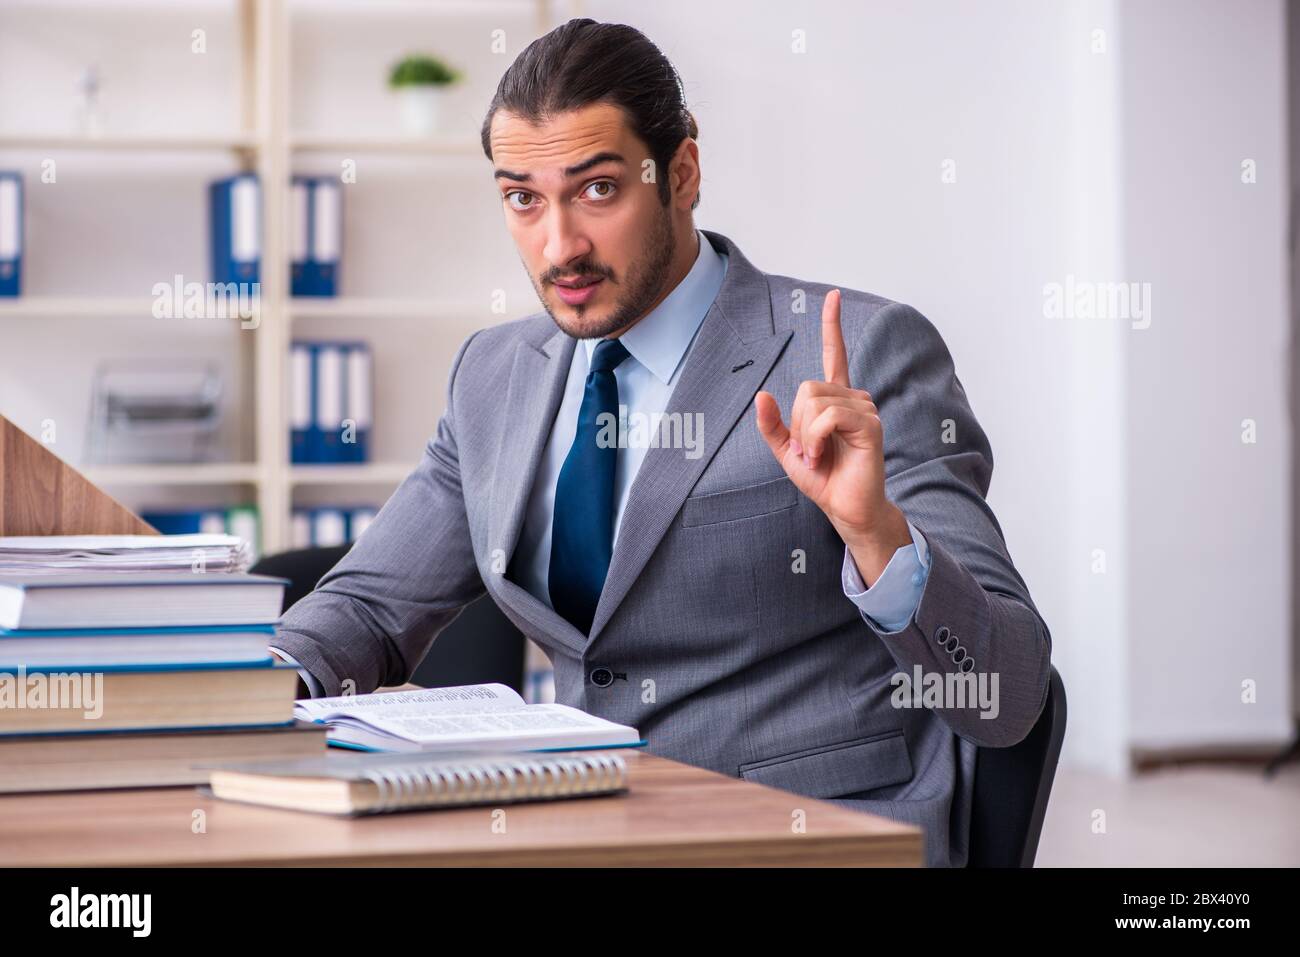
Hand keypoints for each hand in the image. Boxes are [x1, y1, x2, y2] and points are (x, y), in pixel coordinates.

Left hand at [754, 288, 911, 584]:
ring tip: (819, 455)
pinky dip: (817, 436)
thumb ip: (772, 425)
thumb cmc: (823, 479)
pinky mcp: (870, 424)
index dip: (832, 326)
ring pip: (816, 402)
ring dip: (807, 435)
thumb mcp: (786, 451)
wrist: (845, 508)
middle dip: (798, 423)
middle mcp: (853, 399)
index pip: (834, 355)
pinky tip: (825, 453)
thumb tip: (761, 394)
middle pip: (808, 388)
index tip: (833, 296)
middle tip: (811, 451)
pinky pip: (830, 416)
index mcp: (835, 401)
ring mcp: (864, 409)